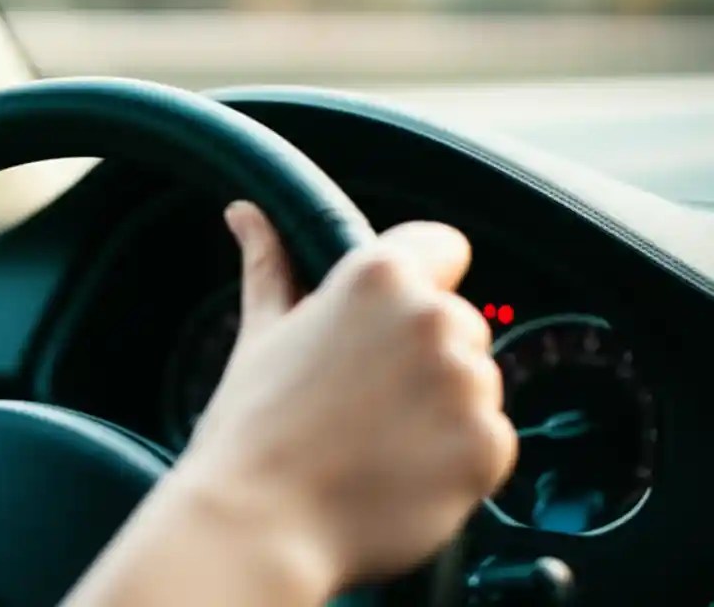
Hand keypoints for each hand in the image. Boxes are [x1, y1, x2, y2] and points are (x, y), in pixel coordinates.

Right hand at [173, 202, 516, 593]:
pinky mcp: (489, 447)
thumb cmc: (254, 430)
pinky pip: (490, 441)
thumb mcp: (261, 333)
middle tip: (363, 400)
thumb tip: (246, 212)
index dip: (421, 281)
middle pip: (461, 323)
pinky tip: (398, 472)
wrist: (259, 525)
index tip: (389, 322)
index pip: (444, 246)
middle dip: (424, 357)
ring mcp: (468, 385)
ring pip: (477, 384)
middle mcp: (434, 319)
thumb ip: (271, 264)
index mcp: (378, 278)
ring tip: (375, 441)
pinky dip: (456, 460)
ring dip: (442, 409)